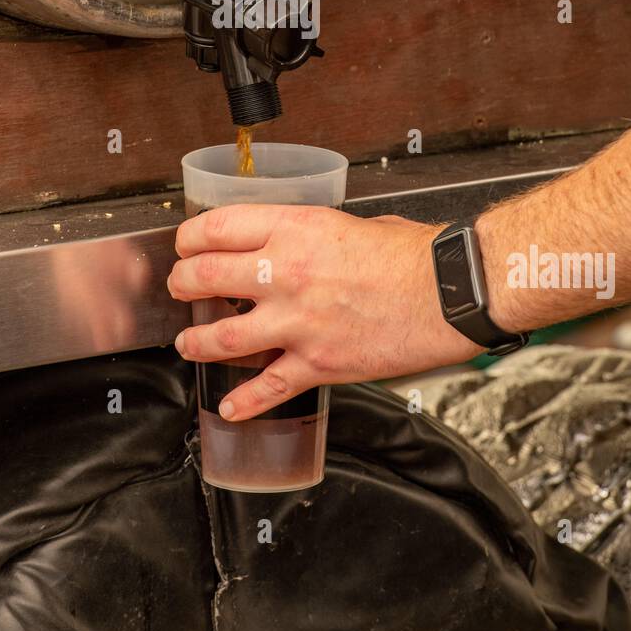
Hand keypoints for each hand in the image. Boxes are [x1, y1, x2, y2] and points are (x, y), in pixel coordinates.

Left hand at [168, 205, 478, 419]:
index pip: (217, 228)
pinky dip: (244, 402)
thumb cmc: (414, 255)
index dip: (190, 238)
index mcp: (295, 230)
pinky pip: (268, 387)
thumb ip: (313, 236)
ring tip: (187, 344)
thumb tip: (297, 245)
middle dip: (182, 284)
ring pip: (221, 337)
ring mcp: (298, 323)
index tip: (186, 246)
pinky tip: (230, 406)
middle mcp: (286, 274)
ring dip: (195, 342)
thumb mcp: (352, 224)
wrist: (451, 293)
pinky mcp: (318, 363)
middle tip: (180, 288)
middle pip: (205, 277)